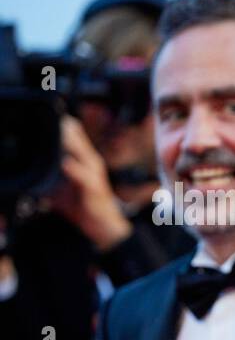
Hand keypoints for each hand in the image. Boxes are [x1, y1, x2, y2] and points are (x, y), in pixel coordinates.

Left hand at [47, 116, 132, 250]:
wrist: (103, 225)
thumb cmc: (83, 204)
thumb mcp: (62, 184)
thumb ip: (49, 172)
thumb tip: (27, 167)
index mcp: (83, 158)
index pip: (74, 132)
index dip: (62, 123)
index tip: (47, 115)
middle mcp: (90, 162)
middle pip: (78, 137)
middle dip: (64, 127)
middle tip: (50, 118)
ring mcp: (94, 174)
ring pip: (82, 152)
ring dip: (70, 143)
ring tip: (59, 132)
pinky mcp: (94, 188)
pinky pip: (84, 176)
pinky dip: (74, 170)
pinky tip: (66, 164)